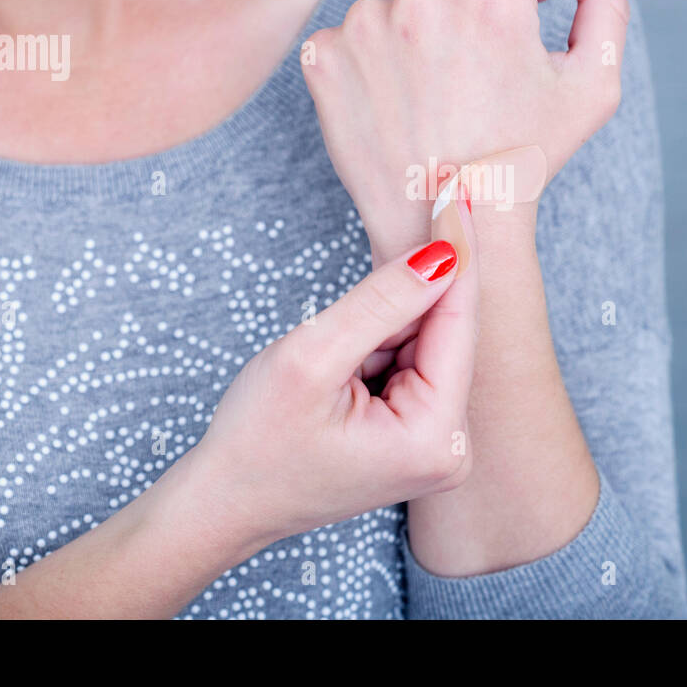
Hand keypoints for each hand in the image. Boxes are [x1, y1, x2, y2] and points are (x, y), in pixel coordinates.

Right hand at [192, 227, 478, 556]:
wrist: (224, 502)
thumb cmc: (255, 440)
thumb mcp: (312, 357)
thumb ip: (382, 301)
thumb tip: (443, 252)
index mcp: (436, 438)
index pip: (457, 322)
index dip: (457, 248)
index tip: (462, 184)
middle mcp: (451, 447)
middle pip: (445, 333)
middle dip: (414, 286)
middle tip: (417, 210)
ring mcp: (435, 444)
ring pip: (424, 344)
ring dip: (385, 321)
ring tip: (335, 353)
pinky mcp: (415, 434)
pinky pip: (409, 363)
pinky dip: (380, 340)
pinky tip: (343, 355)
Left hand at [302, 0, 629, 262]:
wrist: (447, 227)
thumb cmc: (527, 158)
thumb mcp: (591, 86)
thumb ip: (607, 4)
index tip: (529, 5)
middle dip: (475, 8)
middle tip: (481, 76)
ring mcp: (365, 25)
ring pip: (405, 2)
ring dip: (423, 33)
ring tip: (438, 97)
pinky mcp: (325, 55)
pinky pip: (357, 34)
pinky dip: (376, 61)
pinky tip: (398, 105)